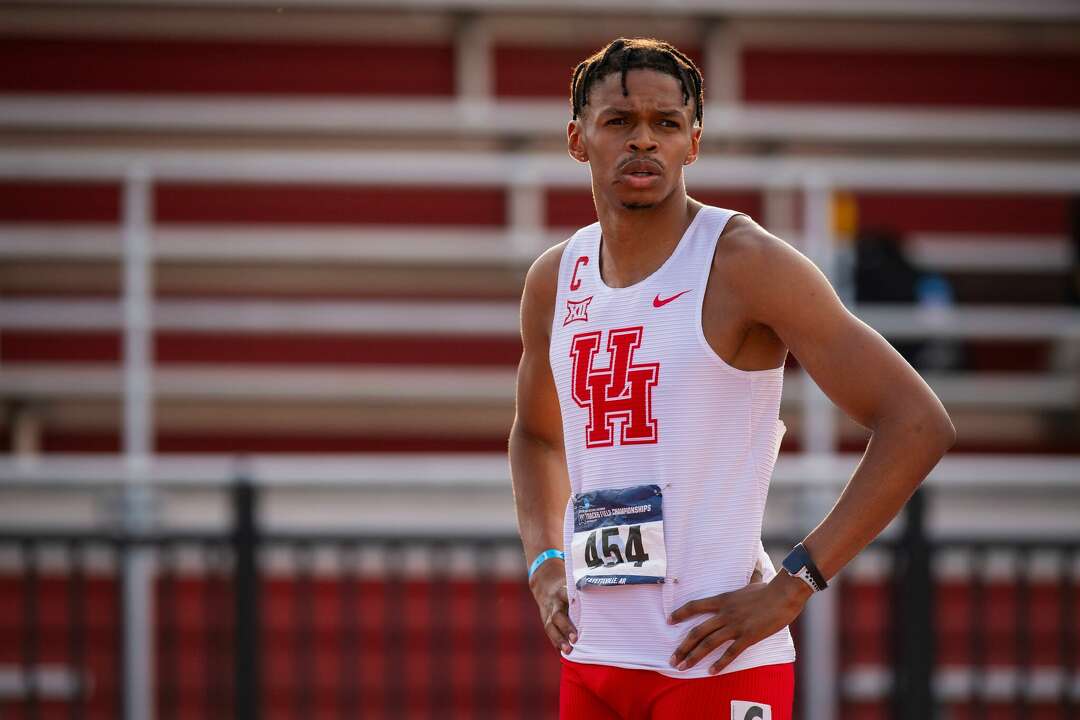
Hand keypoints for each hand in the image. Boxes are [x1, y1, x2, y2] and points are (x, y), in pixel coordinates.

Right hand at [528, 559, 577, 653]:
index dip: (571, 603)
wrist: (546, 585)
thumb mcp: (574, 585)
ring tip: (568, 650)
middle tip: (575, 639)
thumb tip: (610, 601)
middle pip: (557, 615)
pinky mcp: (546, 622)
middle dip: (566, 627)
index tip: (577, 610)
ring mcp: (548, 613)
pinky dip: (556, 643)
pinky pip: (550, 634)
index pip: (566, 596)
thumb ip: (585, 593)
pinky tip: (563, 653)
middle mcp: (554, 603)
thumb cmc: (569, 588)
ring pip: (550, 627)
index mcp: (563, 591)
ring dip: (558, 639)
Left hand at [667, 569, 811, 673]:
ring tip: (683, 667)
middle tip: (672, 659)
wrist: (784, 594)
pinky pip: (730, 652)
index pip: (695, 606)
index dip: (680, 614)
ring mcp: (735, 625)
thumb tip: (755, 565)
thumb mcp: (753, 582)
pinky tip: (711, 671)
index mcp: (722, 599)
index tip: (669, 621)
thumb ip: (750, 577)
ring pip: (709, 643)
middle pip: (697, 631)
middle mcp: (725, 613)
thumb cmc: (769, 588)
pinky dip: (720, 663)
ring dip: (694, 657)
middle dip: (682, 647)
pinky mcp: (748, 636)